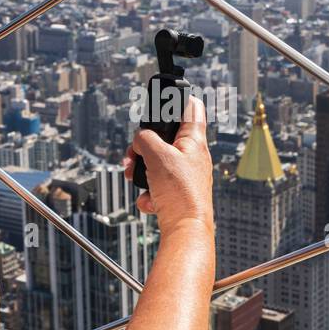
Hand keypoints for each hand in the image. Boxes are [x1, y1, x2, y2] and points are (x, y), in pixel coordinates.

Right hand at [122, 95, 212, 236]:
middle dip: (143, 146)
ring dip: (142, 171)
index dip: (178, 98)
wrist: (186, 231)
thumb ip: (145, 138)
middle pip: (164, 138)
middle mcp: (192, 156)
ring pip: (157, 163)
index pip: (192, 107)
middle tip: (134, 154)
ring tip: (135, 179)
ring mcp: (185, 175)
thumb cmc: (180, 194)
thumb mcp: (157, 156)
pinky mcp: (176, 193)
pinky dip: (148, 193)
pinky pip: (156, 186)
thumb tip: (139, 139)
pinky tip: (150, 201)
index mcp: (194, 140)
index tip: (163, 99)